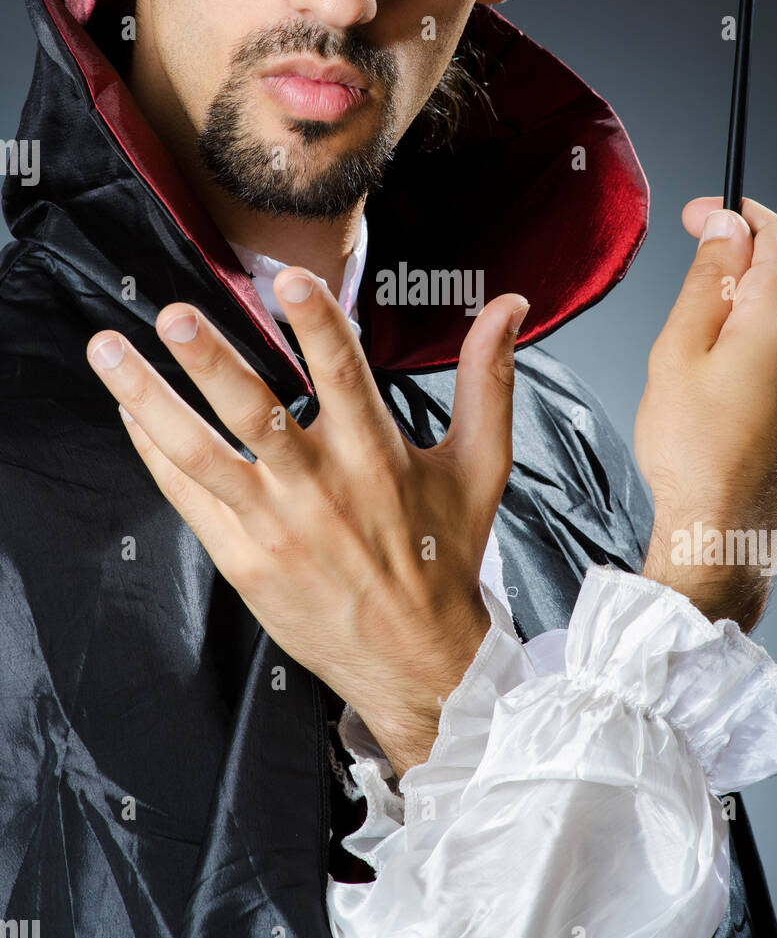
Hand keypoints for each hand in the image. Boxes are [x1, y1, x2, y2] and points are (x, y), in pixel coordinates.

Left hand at [86, 272, 528, 776]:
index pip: (345, 377)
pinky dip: (153, 451)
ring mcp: (274, 527)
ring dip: (149, 400)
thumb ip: (488, 379)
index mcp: (379, 458)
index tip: (290, 279)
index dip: (318, 326)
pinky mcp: (242, 559)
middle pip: (257, 414)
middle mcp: (320, 490)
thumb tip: (508, 305)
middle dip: (211, 362)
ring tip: (107, 350)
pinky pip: (187, 497)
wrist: (415, 658)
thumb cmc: (445, 553)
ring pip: (201, 454)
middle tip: (174, 314)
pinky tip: (128, 409)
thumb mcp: (481, 465)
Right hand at [634, 196, 776, 630]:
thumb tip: (725, 228)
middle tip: (679, 293)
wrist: (723, 532)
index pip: (774, 232)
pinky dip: (749, 351)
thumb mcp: (678, 347)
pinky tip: (712, 390)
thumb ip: (707, 278)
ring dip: (737, 316)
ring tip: (688, 362)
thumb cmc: (694, 451)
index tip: (701, 212)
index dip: (735, 212)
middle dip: (730, 269)